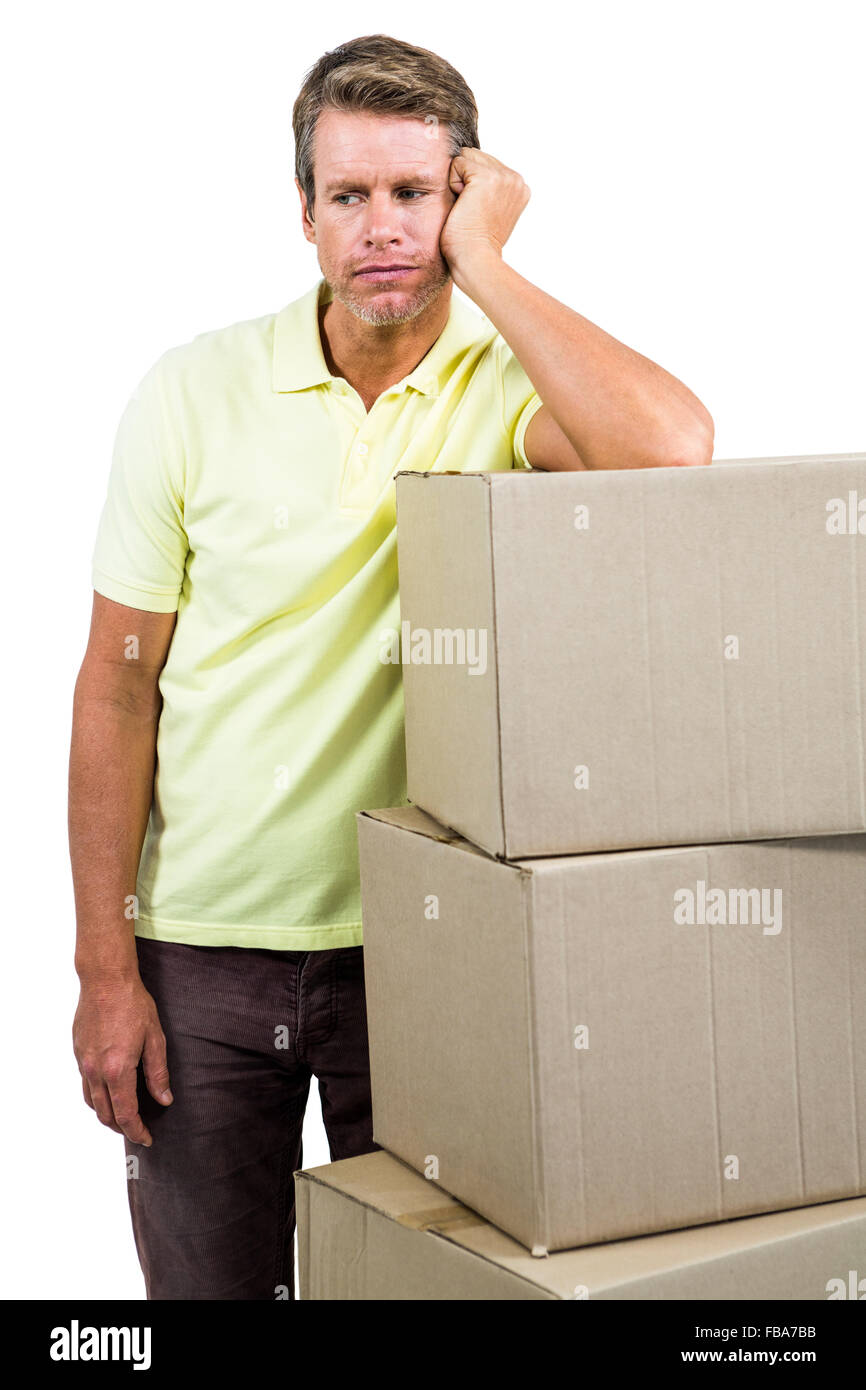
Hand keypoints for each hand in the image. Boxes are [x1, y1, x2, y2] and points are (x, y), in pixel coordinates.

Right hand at [73, 974, 171, 1146]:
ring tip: (123, 1118)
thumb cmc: (133, 1004)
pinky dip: (97, 1097)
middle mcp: (96, 1070)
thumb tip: (164, 1100)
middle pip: (105, 1114)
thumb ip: (158, 1073)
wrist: (105, 980)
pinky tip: (109, 1092)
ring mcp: (83, 1062)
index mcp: (117, 1069)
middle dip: (121, 1128)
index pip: (126, 1113)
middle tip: (137, 1131)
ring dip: (106, 1115)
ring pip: (91, 1102)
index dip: (136, 1131)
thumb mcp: (155, 1038)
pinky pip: (85, 1084)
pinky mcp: (78, 1052)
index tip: (147, 1138)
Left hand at [440, 148, 530, 291]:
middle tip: (471, 210)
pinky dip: (453, 184)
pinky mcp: (485, 177)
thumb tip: (469, 172)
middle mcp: (516, 179)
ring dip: (459, 181)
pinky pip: (457, 163)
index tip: (478, 212)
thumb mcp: (492, 212)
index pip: (486, 164)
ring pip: (466, 157)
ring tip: (468, 207)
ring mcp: (503, 176)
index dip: (472, 186)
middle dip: (466, 180)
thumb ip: (490, 190)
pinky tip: (463, 205)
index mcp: (519, 187)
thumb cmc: (476, 245)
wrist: (475, 259)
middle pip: (476, 156)